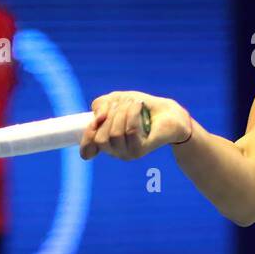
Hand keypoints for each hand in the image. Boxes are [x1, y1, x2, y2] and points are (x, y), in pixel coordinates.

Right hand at [78, 91, 192, 161]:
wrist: (168, 113)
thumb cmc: (140, 107)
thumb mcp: (115, 100)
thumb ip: (100, 106)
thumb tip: (97, 119)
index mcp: (106, 142)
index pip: (87, 150)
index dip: (87, 136)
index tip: (97, 120)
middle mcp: (115, 151)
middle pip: (100, 138)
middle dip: (110, 115)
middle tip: (123, 103)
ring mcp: (128, 153)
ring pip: (114, 134)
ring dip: (122, 113)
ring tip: (133, 103)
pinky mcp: (142, 150)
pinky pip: (130, 131)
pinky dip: (133, 114)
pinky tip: (139, 106)